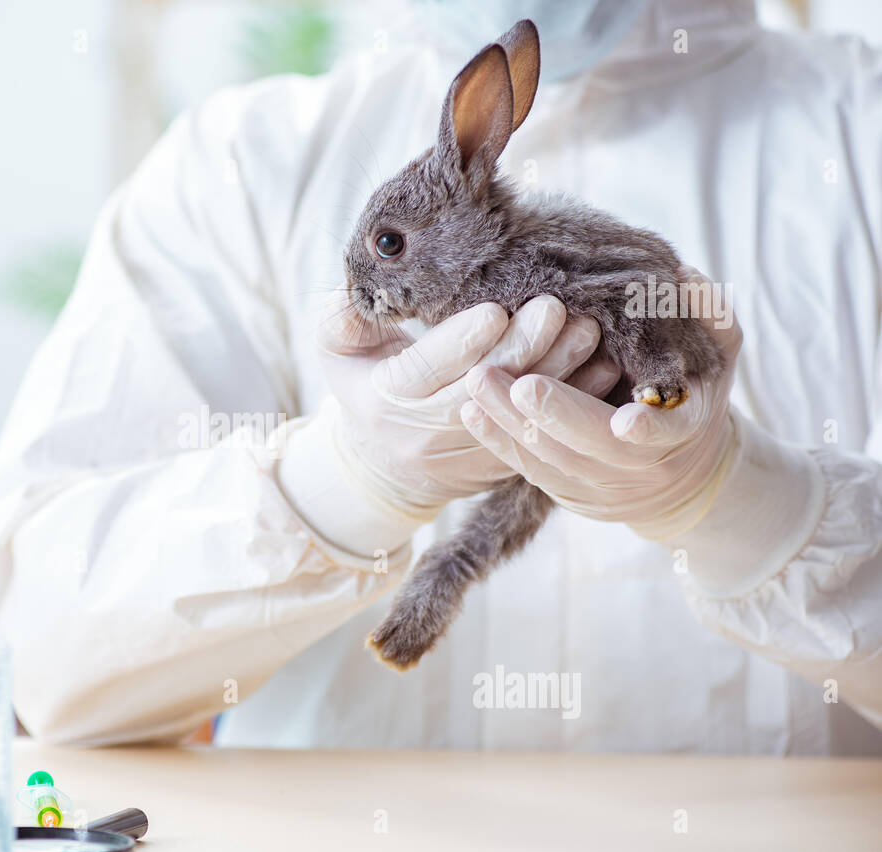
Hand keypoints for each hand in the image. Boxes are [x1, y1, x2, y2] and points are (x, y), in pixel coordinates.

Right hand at [317, 294, 604, 514]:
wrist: (381, 458)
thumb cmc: (365, 382)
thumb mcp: (337, 350)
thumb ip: (341, 318)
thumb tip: (354, 295)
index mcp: (383, 402)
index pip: (423, 371)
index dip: (458, 343)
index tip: (494, 309)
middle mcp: (422, 438)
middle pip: (478, 393)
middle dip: (521, 350)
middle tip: (556, 308)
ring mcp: (463, 459)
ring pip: (515, 416)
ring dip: (558, 374)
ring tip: (587, 331)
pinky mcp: (498, 468)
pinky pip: (540, 435)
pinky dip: (573, 402)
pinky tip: (601, 369)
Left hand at [459, 268, 741, 539]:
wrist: (675, 470)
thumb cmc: (691, 391)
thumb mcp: (715, 353)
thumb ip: (707, 315)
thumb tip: (684, 278)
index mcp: (683, 430)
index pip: (668, 432)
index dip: (650, 427)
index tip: (627, 421)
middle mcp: (640, 465)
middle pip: (593, 447)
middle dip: (555, 416)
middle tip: (517, 384)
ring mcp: (598, 483)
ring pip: (551, 459)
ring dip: (510, 423)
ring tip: (478, 382)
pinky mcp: (563, 490)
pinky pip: (526, 468)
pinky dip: (498, 441)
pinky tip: (470, 411)